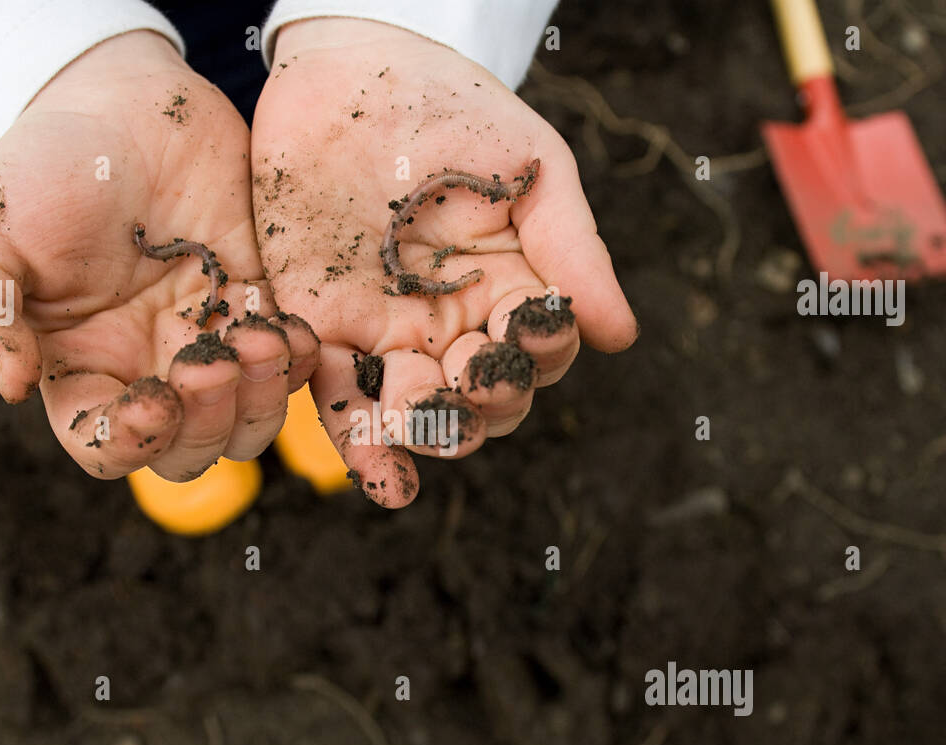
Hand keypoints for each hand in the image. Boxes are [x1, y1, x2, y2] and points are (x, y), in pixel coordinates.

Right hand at [0, 31, 317, 479]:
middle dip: (207, 425)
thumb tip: (8, 385)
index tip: (150, 401)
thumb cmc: (43, 168)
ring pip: (248, 423)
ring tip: (261, 341)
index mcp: (80, 370)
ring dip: (261, 400)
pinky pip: (294, 365)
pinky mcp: (262, 308)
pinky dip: (300, 363)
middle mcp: (149, 371)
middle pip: (187, 451)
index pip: (104, 445)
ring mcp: (211, 341)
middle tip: (214, 362)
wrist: (125, 103)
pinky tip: (294, 330)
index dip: (129, 442)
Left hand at [252, 19, 635, 506]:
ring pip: (420, 413)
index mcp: (511, 288)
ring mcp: (389, 333)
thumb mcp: (529, 166)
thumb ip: (571, 248)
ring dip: (428, 432)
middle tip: (469, 383)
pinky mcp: (325, 330)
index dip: (538, 353)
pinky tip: (381, 475)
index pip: (537, 352)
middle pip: (483, 400)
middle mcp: (455, 324)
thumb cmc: (452, 106)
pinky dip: (364, 445)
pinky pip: (343, 402)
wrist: (348, 68)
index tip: (530, 328)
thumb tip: (620, 336)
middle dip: (483, 405)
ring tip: (419, 426)